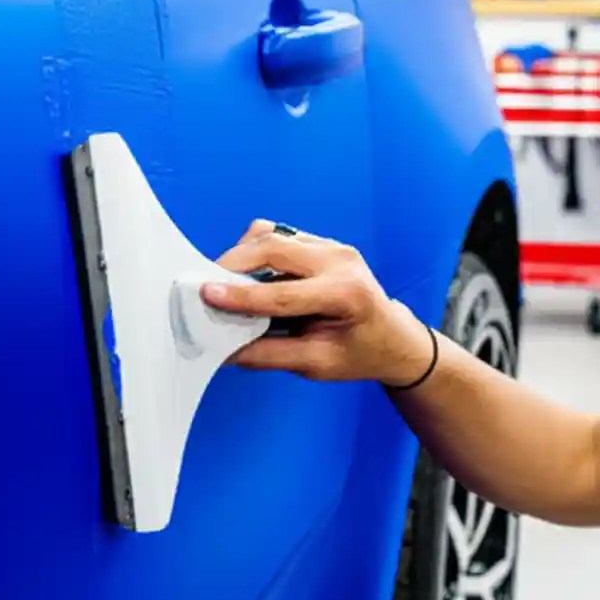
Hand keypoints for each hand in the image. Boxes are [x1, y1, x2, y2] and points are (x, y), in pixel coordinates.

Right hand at [199, 219, 435, 385]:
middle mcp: (341, 260)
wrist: (392, 337)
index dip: (241, 296)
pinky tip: (250, 275)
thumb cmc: (360, 354)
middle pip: (273, 247)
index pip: (283, 294)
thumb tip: (225, 350)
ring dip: (242, 255)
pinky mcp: (322, 242)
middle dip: (233, 264)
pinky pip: (279, 236)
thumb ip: (270, 356)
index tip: (206, 295)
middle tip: (206, 286)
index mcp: (346, 294)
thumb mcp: (317, 364)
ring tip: (225, 282)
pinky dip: (256, 251)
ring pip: (273, 234)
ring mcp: (332, 246)